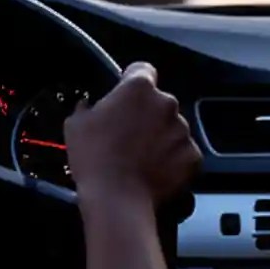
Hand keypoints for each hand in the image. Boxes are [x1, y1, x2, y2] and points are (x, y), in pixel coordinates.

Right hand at [64, 62, 200, 208]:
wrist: (117, 198)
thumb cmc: (93, 157)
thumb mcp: (76, 124)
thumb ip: (88, 107)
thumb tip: (90, 106)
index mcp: (139, 88)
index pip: (142, 70)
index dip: (132, 81)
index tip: (124, 97)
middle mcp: (167, 103)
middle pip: (159, 102)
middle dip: (147, 114)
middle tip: (128, 135)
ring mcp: (183, 130)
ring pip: (172, 128)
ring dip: (160, 137)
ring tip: (141, 158)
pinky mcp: (193, 156)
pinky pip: (182, 153)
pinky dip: (172, 160)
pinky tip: (155, 172)